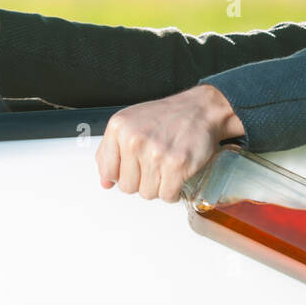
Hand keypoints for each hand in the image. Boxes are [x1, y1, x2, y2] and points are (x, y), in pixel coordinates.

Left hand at [95, 84, 245, 202]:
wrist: (200, 109)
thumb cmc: (167, 117)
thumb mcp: (130, 123)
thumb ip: (111, 151)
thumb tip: (105, 181)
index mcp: (119, 127)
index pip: (107, 170)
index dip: (120, 174)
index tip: (131, 168)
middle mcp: (134, 139)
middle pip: (127, 186)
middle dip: (140, 181)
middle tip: (152, 166)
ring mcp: (155, 152)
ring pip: (147, 193)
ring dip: (158, 186)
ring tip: (165, 168)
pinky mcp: (177, 164)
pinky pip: (167, 195)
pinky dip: (173, 191)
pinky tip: (175, 176)